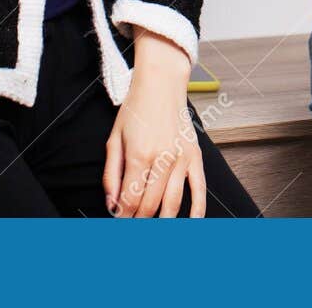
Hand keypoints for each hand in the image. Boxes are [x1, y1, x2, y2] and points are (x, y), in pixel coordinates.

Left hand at [103, 33, 203, 217]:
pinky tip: (191, 223)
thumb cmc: (136, 109)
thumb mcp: (114, 139)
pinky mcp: (195, 156)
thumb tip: (112, 204)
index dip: (123, 217)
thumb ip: (112, 174)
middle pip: (150, 205)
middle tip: (133, 228)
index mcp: (139, 156)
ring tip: (153, 229)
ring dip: (162, 221)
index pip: (130, 200)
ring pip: (172, 203)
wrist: (161, 83)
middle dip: (139, 221)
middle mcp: (162, 160)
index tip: (119, 222)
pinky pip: (199, 189)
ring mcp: (181, 159)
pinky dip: (197, 210)